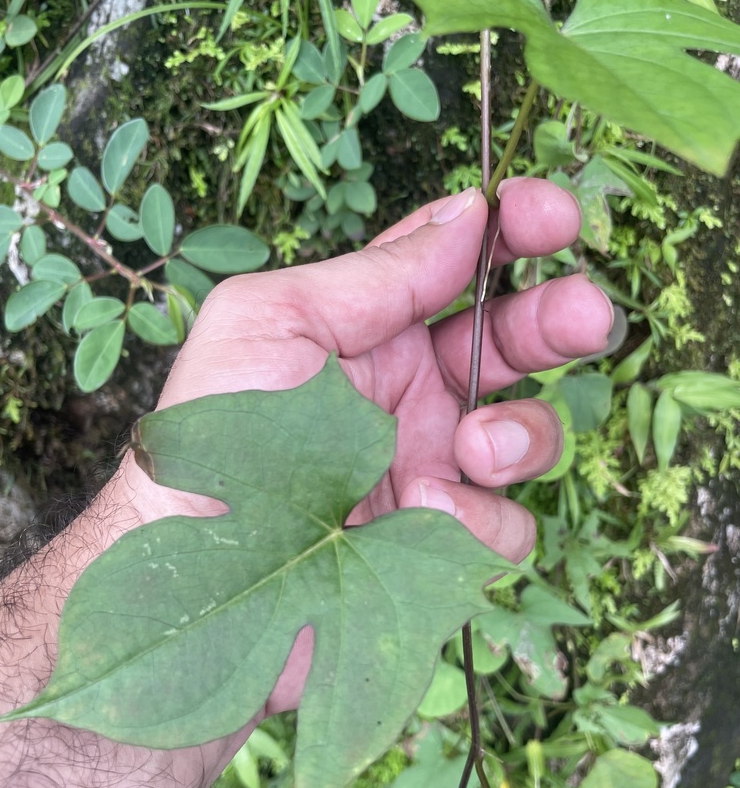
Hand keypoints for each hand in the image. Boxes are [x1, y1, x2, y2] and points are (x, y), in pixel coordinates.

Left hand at [114, 179, 612, 713]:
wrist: (197, 571)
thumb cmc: (214, 437)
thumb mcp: (274, 324)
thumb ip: (373, 276)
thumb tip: (467, 216)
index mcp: (371, 334)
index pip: (459, 269)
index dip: (513, 234)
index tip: (553, 216)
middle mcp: (410, 398)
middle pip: (515, 345)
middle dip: (559, 321)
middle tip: (590, 313)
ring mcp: (430, 472)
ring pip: (528, 438)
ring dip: (520, 434)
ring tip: (473, 447)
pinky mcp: (438, 548)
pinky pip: (506, 527)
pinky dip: (478, 518)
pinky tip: (421, 517)